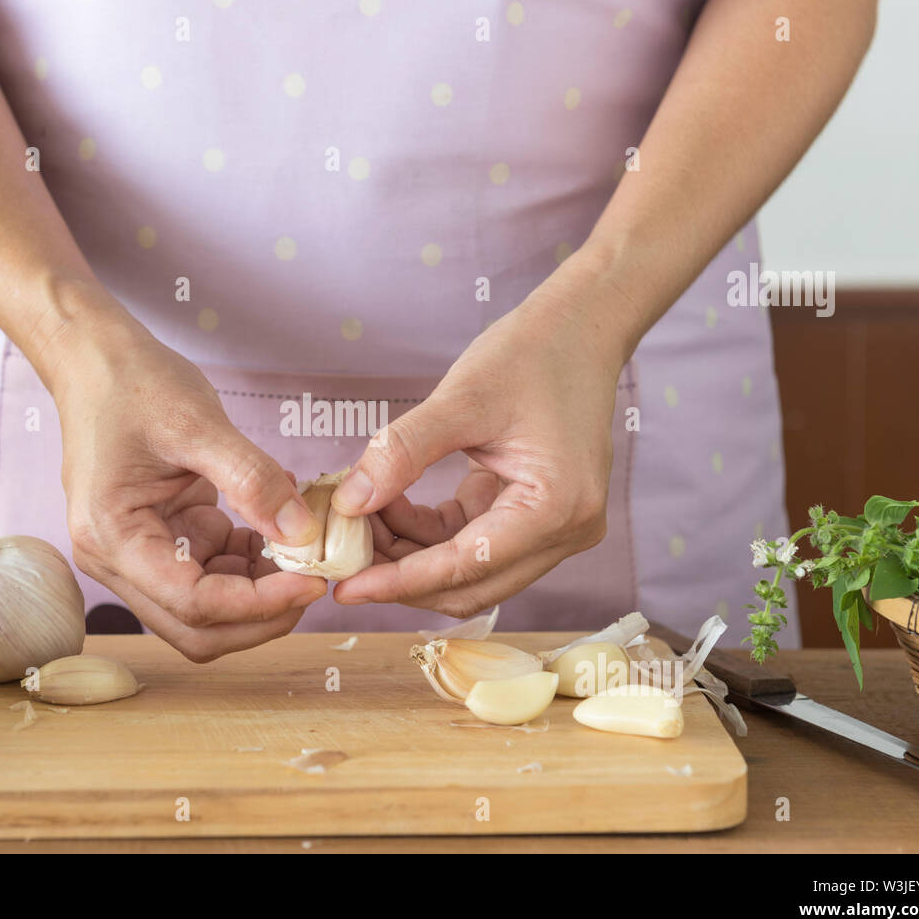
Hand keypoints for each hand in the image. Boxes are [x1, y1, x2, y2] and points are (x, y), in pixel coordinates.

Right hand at [38, 284, 326, 661]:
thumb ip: (252, 479)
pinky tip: (279, 530)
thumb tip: (303, 533)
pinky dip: (250, 564)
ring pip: (207, 609)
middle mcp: (116, 559)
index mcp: (112, 537)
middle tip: (316, 581)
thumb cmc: (132, 383)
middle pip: (196, 626)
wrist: (96, 359)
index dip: (257, 604)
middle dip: (260, 615)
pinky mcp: (161, 539)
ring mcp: (137, 554)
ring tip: (303, 551)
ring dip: (258, 592)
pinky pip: (211, 574)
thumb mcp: (197, 423)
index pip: (192, 602)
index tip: (313, 582)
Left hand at [329, 255, 633, 617]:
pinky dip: (427, 535)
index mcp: (555, 509)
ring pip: (467, 571)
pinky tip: (389, 506)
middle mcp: (565, 532)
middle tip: (341, 558)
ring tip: (359, 521)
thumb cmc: (531, 356)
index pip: (466, 566)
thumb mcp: (461, 399)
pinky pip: (472, 544)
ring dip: (410, 555)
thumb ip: (402, 452)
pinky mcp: (535, 517)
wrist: (578, 330)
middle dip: (401, 576)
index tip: (345, 588)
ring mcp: (553, 529)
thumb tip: (349, 503)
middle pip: (470, 584)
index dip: (401, 581)